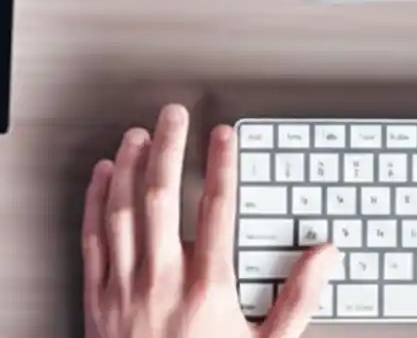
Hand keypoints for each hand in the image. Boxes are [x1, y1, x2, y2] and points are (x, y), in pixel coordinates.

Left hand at [83, 104, 338, 337]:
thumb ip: (298, 299)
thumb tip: (324, 255)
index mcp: (207, 290)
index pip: (217, 210)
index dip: (222, 165)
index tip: (224, 136)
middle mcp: (162, 282)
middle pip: (163, 198)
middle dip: (169, 149)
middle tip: (175, 116)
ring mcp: (124, 290)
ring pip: (122, 212)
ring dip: (130, 167)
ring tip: (139, 135)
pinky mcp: (97, 301)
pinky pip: (93, 240)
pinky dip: (95, 203)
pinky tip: (104, 178)